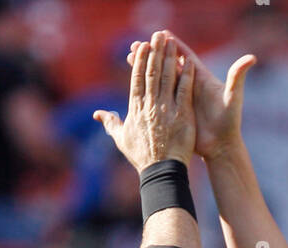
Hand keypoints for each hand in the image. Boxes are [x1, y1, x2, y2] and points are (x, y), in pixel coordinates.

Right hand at [94, 31, 195, 171]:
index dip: (140, 60)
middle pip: (152, 72)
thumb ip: (110, 123)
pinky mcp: (182, 115)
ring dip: (170, 58)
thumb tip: (98, 114)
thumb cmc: (141, 157)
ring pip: (167, 77)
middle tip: (158, 35)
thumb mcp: (121, 139)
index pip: (137, 78)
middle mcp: (150, 105)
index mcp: (135, 108)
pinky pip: (184, 91)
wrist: (160, 172)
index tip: (142, 46)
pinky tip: (189, 62)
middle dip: (155, 52)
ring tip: (171, 42)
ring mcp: (166, 109)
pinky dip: (186, 76)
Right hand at [128, 31, 255, 161]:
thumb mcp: (234, 98)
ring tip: (130, 57)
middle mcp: (190, 85)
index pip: (185, 56)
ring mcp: (181, 98)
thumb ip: (238, 77)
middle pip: (169, 64)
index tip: (162, 34)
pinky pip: (159, 96)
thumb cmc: (229, 122)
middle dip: (154, 53)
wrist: (221, 146)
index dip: (174, 44)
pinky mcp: (175, 110)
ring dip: (146, 68)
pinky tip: (135, 82)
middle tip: (139, 43)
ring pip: (160, 78)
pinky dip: (148, 88)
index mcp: (201, 78)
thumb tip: (251, 58)